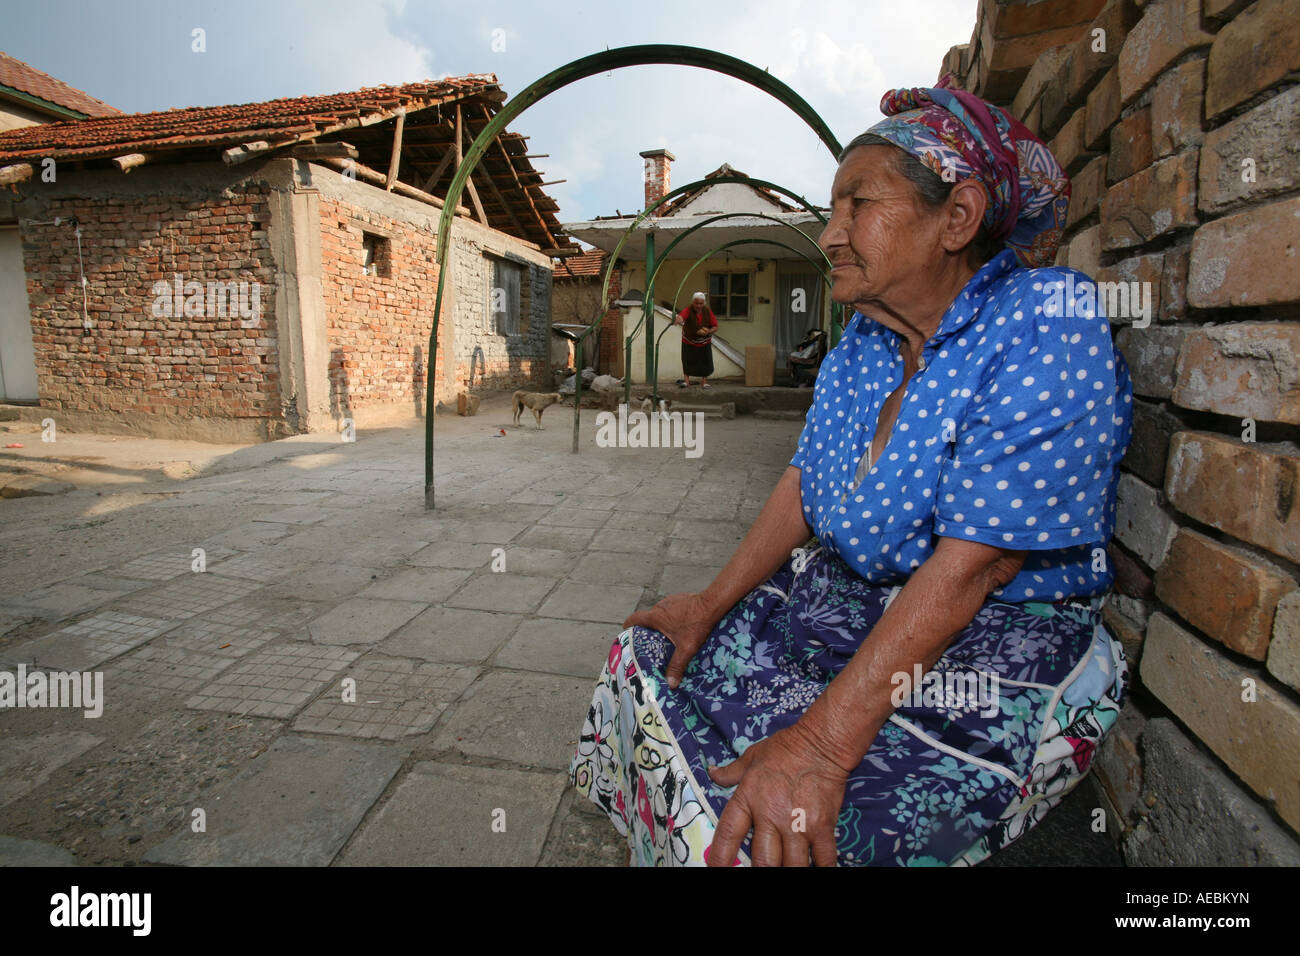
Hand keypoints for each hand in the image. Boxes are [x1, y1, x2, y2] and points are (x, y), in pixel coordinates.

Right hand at [623, 592, 716, 688]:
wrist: (712, 604)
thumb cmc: (697, 624)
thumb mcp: (686, 648)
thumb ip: (677, 665)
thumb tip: (671, 684)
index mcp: (656, 617)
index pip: (634, 618)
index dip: (628, 625)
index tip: (626, 631)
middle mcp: (660, 606)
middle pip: (648, 617)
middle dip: (647, 628)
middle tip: (650, 640)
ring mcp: (671, 600)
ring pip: (660, 613)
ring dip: (661, 622)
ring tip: (666, 635)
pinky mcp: (681, 599)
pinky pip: (671, 609)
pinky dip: (672, 616)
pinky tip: (681, 625)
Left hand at [706, 722, 847, 866]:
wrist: (821, 744)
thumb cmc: (785, 749)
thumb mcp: (752, 757)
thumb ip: (731, 771)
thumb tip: (712, 772)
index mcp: (749, 799)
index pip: (728, 834)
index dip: (720, 856)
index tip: (716, 868)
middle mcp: (772, 816)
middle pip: (763, 862)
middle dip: (760, 872)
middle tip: (759, 870)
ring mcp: (798, 825)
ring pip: (792, 866)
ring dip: (788, 872)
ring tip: (785, 870)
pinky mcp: (823, 828)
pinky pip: (823, 860)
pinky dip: (821, 869)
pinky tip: (817, 870)